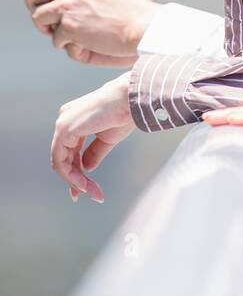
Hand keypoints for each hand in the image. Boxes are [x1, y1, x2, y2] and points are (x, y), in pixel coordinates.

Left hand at [24, 0, 158, 63]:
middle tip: (50, 19)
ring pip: (37, 18)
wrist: (143, 25)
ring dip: (48, 29)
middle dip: (35, 8)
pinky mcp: (70, 27)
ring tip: (64, 33)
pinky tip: (81, 42)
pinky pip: (55, 38)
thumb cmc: (135, 3)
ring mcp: (68, 6)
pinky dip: (66, 44)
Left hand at [50, 71, 134, 202]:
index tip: (88, 190)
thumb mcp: (107, 138)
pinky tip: (84, 185)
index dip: (77, 171)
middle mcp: (65, 120)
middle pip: (65, 157)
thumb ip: (94, 152)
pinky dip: (71, 176)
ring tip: (92, 192)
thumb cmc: (123, 114)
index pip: (70, 150)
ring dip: (76, 180)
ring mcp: (62, 124)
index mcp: (75, 119)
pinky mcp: (64, 130)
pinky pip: (61, 161)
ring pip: (61, 162)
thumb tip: (86, 168)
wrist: (130, 100)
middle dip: (77, 179)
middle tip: (93, 195)